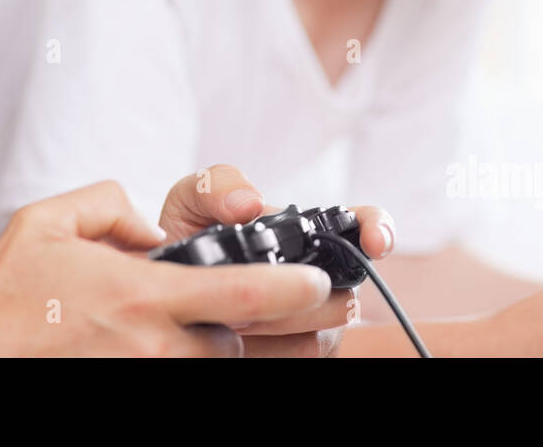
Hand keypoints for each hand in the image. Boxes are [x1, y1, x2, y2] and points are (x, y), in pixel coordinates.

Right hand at [0, 179, 330, 355]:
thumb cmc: (5, 294)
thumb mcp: (49, 219)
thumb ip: (110, 203)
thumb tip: (149, 226)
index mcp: (143, 295)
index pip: (246, 294)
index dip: (297, 289)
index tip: (320, 280)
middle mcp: (154, 348)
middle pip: (242, 342)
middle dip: (256, 323)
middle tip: (268, 303)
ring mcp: (145, 381)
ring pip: (217, 368)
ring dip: (220, 348)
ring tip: (202, 324)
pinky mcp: (134, 396)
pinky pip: (187, 380)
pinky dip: (193, 362)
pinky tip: (179, 344)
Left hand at [157, 164, 395, 356]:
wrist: (162, 285)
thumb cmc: (187, 236)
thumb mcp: (192, 199)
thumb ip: (218, 185)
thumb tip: (249, 203)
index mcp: (304, 233)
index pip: (363, 224)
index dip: (380, 230)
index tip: (374, 243)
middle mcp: (318, 277)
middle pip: (343, 294)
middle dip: (297, 294)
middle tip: (248, 290)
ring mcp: (309, 320)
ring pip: (322, 333)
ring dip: (275, 324)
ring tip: (231, 314)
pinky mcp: (291, 351)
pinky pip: (298, 357)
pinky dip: (265, 349)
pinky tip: (236, 337)